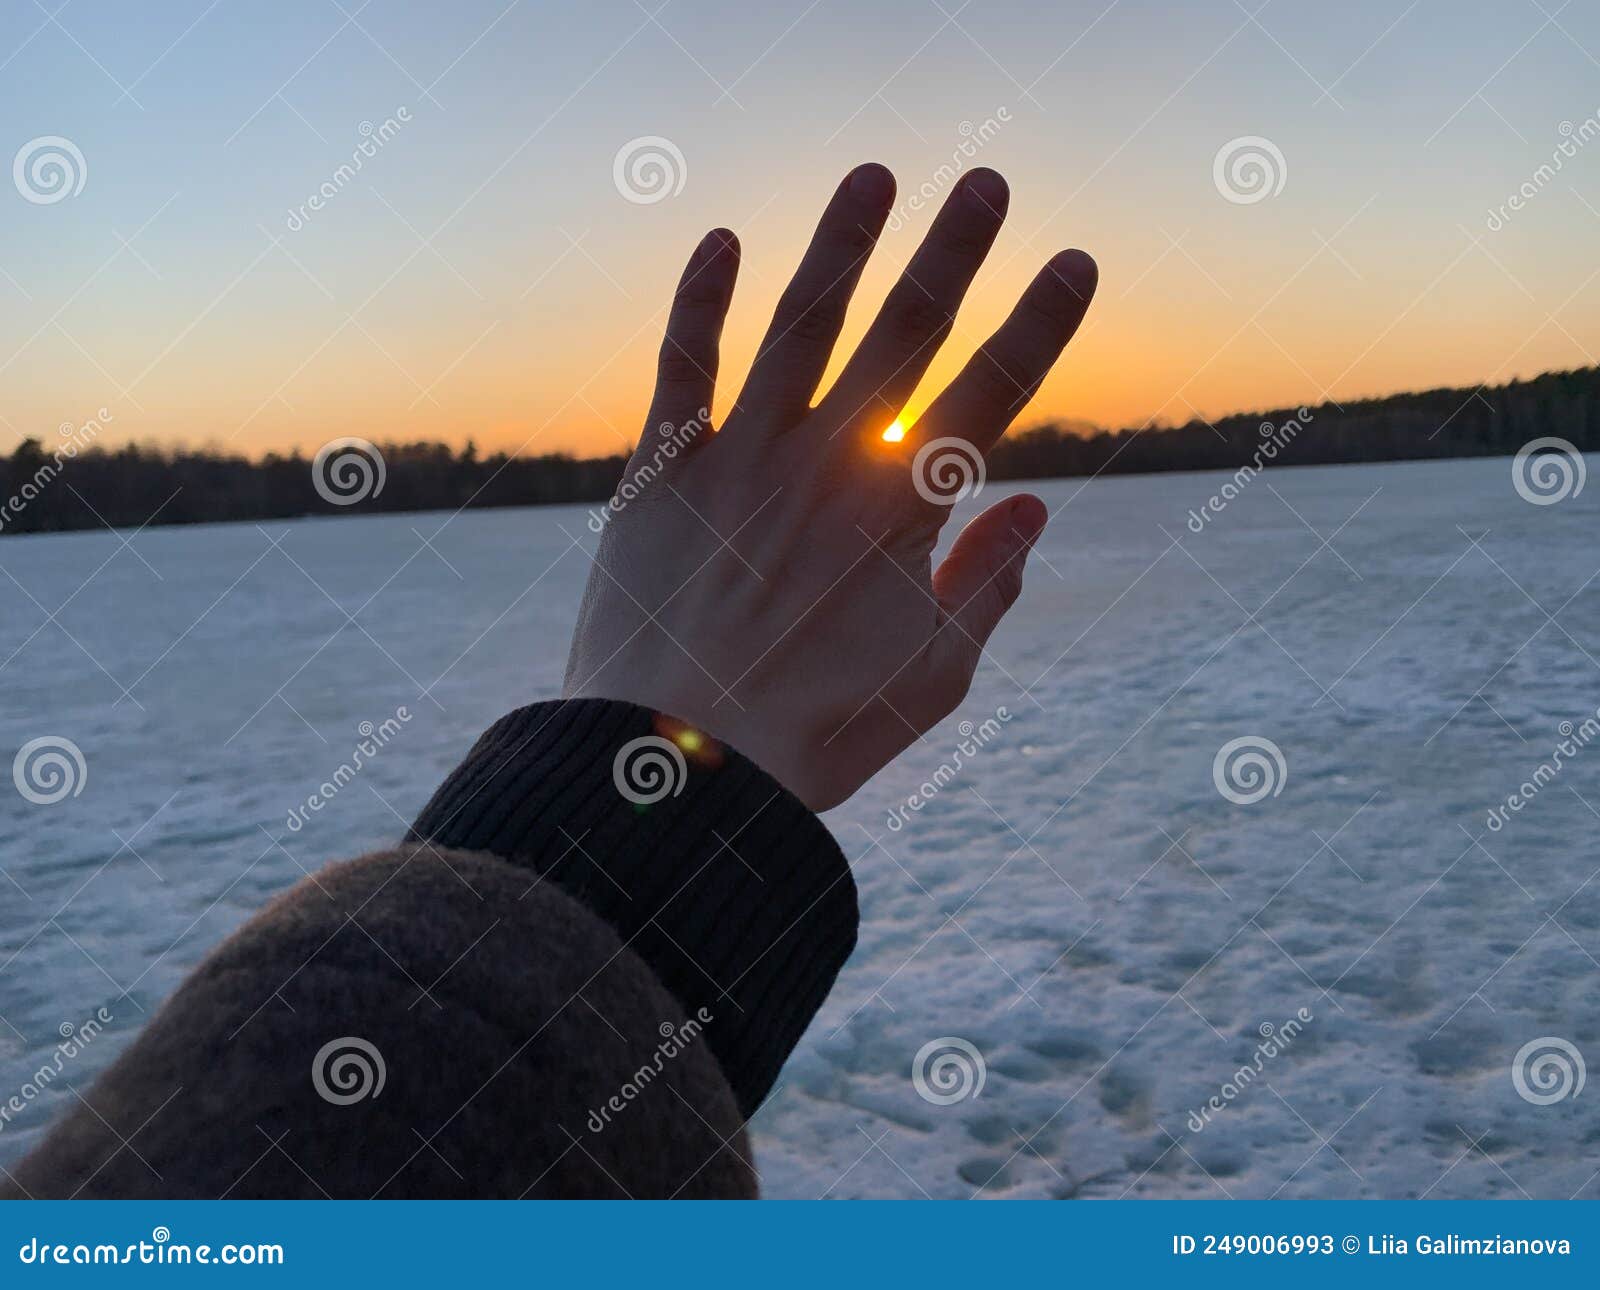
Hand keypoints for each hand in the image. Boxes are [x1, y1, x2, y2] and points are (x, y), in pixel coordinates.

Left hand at [564, 164, 1095, 810]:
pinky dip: (700, 300)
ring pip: (801, 323)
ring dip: (843, 245)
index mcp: (903, 511)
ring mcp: (742, 456)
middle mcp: (828, 460)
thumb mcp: (933, 678)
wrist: (677, 766)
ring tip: (876, 175)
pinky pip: (683, 366)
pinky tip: (722, 239)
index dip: (1040, 323)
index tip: (1075, 260)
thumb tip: (1032, 506)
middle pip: (906, 332)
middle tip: (987, 182)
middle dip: (955, 252)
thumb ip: (987, 585)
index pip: (992, 391)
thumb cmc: (816, 733)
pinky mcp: (662, 471)